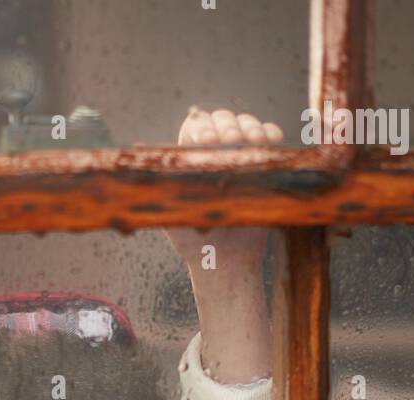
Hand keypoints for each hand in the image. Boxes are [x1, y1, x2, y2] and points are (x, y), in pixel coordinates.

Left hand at [163, 107, 282, 269]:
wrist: (226, 265)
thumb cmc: (194, 246)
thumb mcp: (171, 214)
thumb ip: (161, 187)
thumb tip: (141, 154)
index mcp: (190, 160)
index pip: (193, 127)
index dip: (201, 127)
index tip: (207, 140)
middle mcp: (214, 154)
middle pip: (221, 120)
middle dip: (226, 126)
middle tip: (232, 141)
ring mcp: (239, 158)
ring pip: (245, 125)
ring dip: (250, 127)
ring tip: (252, 140)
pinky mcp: (261, 167)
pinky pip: (268, 141)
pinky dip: (270, 133)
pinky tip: (272, 138)